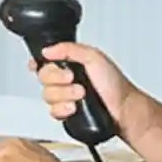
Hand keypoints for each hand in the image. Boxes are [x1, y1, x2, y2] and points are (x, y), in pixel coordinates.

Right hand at [31, 42, 145, 137]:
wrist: (122, 109)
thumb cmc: (114, 84)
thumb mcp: (93, 56)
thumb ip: (68, 49)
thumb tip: (47, 50)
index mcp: (70, 62)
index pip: (44, 60)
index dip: (39, 63)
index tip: (43, 64)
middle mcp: (65, 79)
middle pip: (43, 77)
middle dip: (58, 78)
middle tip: (73, 78)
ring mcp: (65, 96)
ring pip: (47, 95)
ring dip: (64, 94)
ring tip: (80, 94)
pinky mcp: (66, 112)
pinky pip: (52, 111)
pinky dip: (62, 109)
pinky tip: (74, 107)